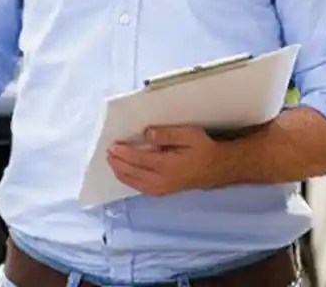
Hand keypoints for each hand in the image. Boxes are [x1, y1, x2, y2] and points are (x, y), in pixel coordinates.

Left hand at [107, 125, 224, 196]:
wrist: (217, 168)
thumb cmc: (204, 149)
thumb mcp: (189, 135)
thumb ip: (166, 134)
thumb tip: (146, 134)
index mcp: (167, 166)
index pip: (138, 159)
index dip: (123, 153)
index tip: (112, 146)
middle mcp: (161, 180)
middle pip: (132, 173)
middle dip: (118, 163)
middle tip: (108, 153)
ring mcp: (162, 189)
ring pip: (134, 183)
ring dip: (121, 173)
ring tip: (112, 162)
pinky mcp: (163, 191)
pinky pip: (141, 188)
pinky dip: (129, 180)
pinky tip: (125, 174)